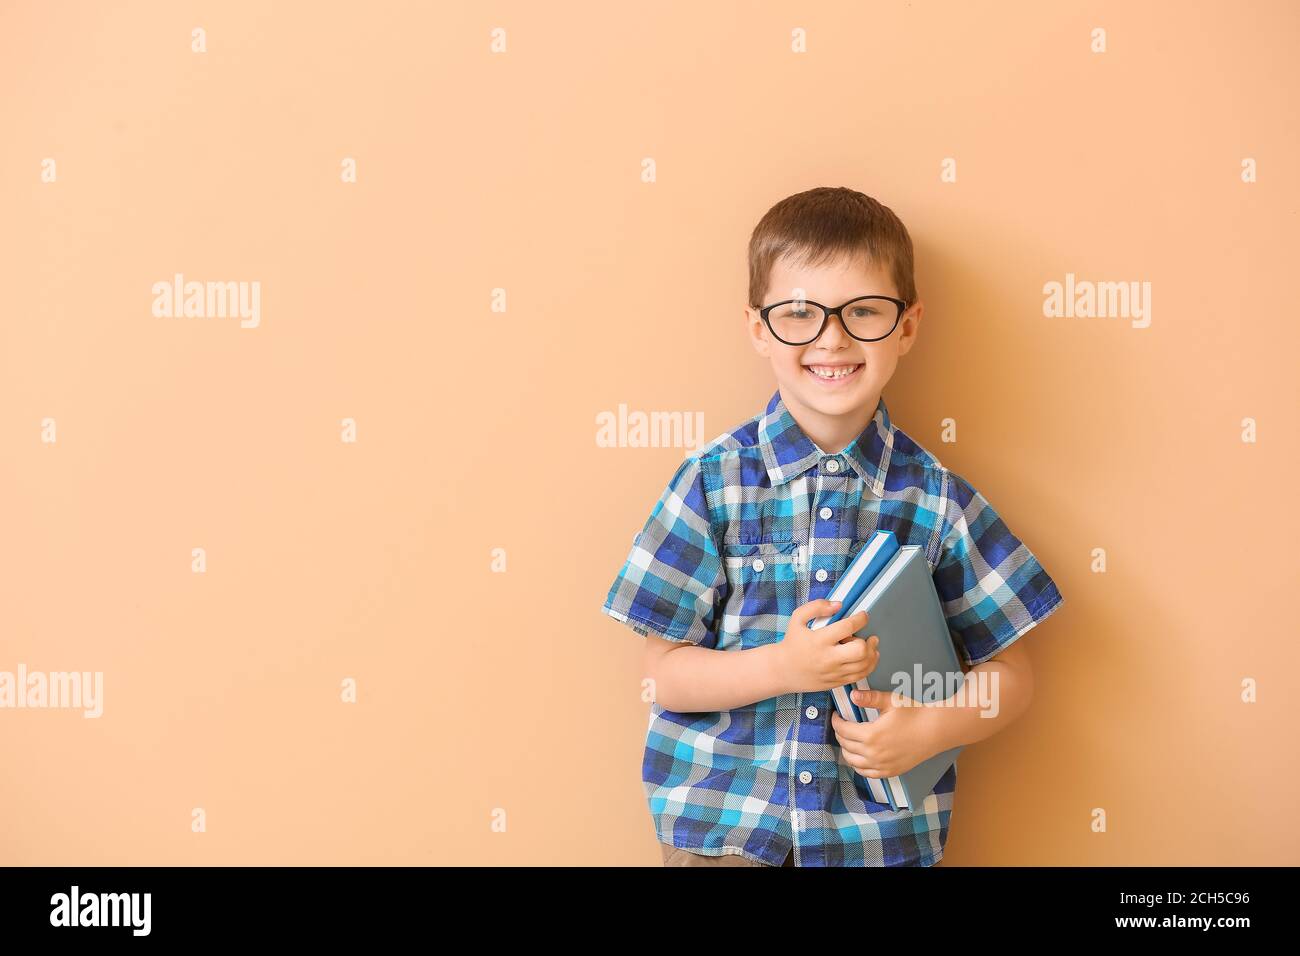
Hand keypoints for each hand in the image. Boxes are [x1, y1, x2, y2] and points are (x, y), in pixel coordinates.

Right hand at [776, 599, 878, 693]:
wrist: (782, 670)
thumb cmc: (792, 644)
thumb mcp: (797, 619)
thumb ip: (816, 607)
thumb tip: (837, 605)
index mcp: (819, 640)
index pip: (847, 627)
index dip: (861, 619)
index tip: (863, 616)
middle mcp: (828, 658)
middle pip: (860, 650)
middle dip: (868, 641)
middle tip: (868, 636)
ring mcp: (833, 672)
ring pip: (864, 665)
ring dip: (872, 653)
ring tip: (870, 645)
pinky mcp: (836, 682)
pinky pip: (860, 676)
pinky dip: (868, 666)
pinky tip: (866, 658)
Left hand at [831, 687, 945, 779]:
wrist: (935, 730)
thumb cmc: (914, 713)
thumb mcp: (891, 701)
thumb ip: (869, 698)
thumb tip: (852, 695)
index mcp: (871, 735)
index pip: (843, 730)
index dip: (836, 721)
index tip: (836, 715)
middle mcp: (873, 754)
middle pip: (845, 745)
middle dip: (840, 734)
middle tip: (841, 725)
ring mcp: (881, 765)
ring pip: (852, 762)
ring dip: (846, 750)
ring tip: (848, 739)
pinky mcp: (890, 772)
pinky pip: (866, 773)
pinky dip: (858, 765)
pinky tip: (859, 756)